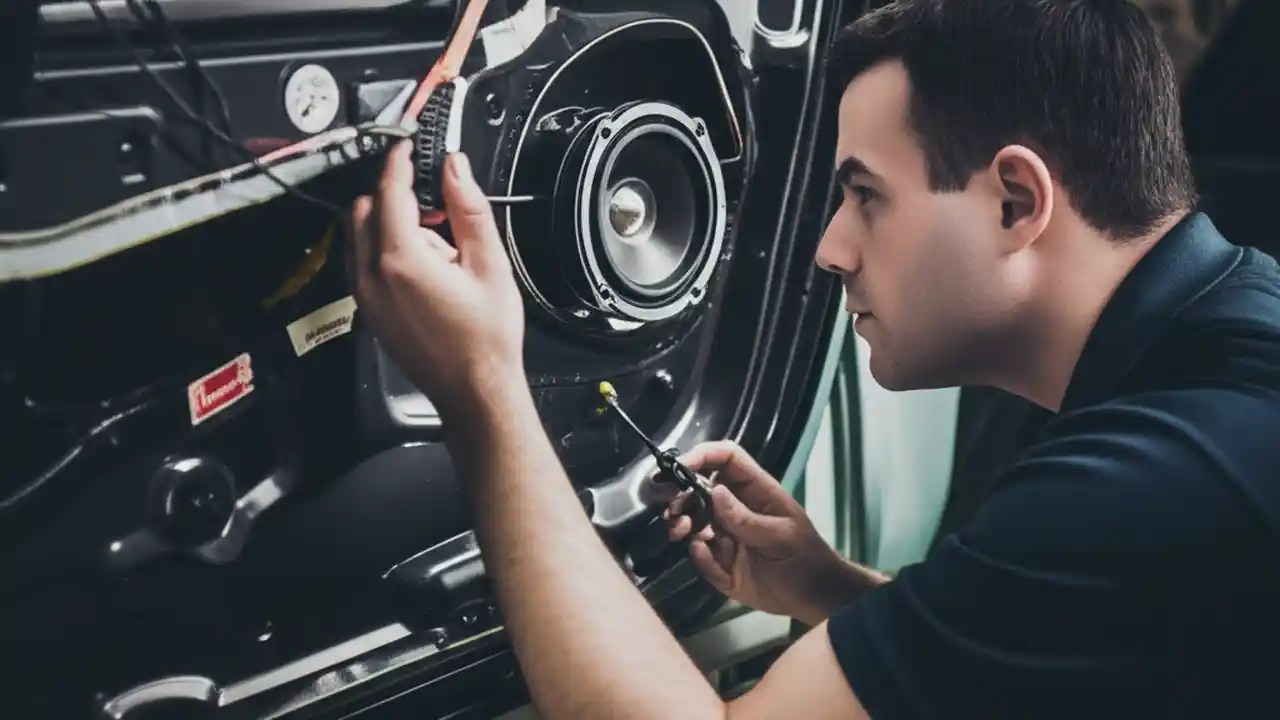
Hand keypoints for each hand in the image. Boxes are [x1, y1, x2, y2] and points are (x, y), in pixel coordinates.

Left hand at [346, 141, 524, 418]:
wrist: (475, 390)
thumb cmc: (487, 338)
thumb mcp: (490, 264)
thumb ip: (468, 209)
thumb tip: (454, 168)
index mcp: (402, 260)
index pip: (389, 191)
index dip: (399, 162)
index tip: (409, 147)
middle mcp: (372, 276)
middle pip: (364, 208)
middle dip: (394, 195)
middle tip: (435, 205)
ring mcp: (364, 296)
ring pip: (357, 234)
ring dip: (386, 221)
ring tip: (433, 242)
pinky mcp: (367, 310)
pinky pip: (360, 261)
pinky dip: (381, 248)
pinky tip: (421, 264)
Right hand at [666, 441, 861, 625]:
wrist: (813, 598)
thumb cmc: (806, 559)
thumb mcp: (780, 537)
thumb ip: (746, 519)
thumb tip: (715, 491)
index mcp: (755, 491)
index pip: (726, 458)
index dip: (702, 455)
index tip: (678, 467)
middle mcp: (736, 508)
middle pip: (700, 488)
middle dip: (680, 495)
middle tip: (671, 509)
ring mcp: (726, 534)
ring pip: (693, 520)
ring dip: (681, 523)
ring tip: (679, 533)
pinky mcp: (720, 561)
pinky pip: (701, 554)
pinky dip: (700, 556)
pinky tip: (708, 559)